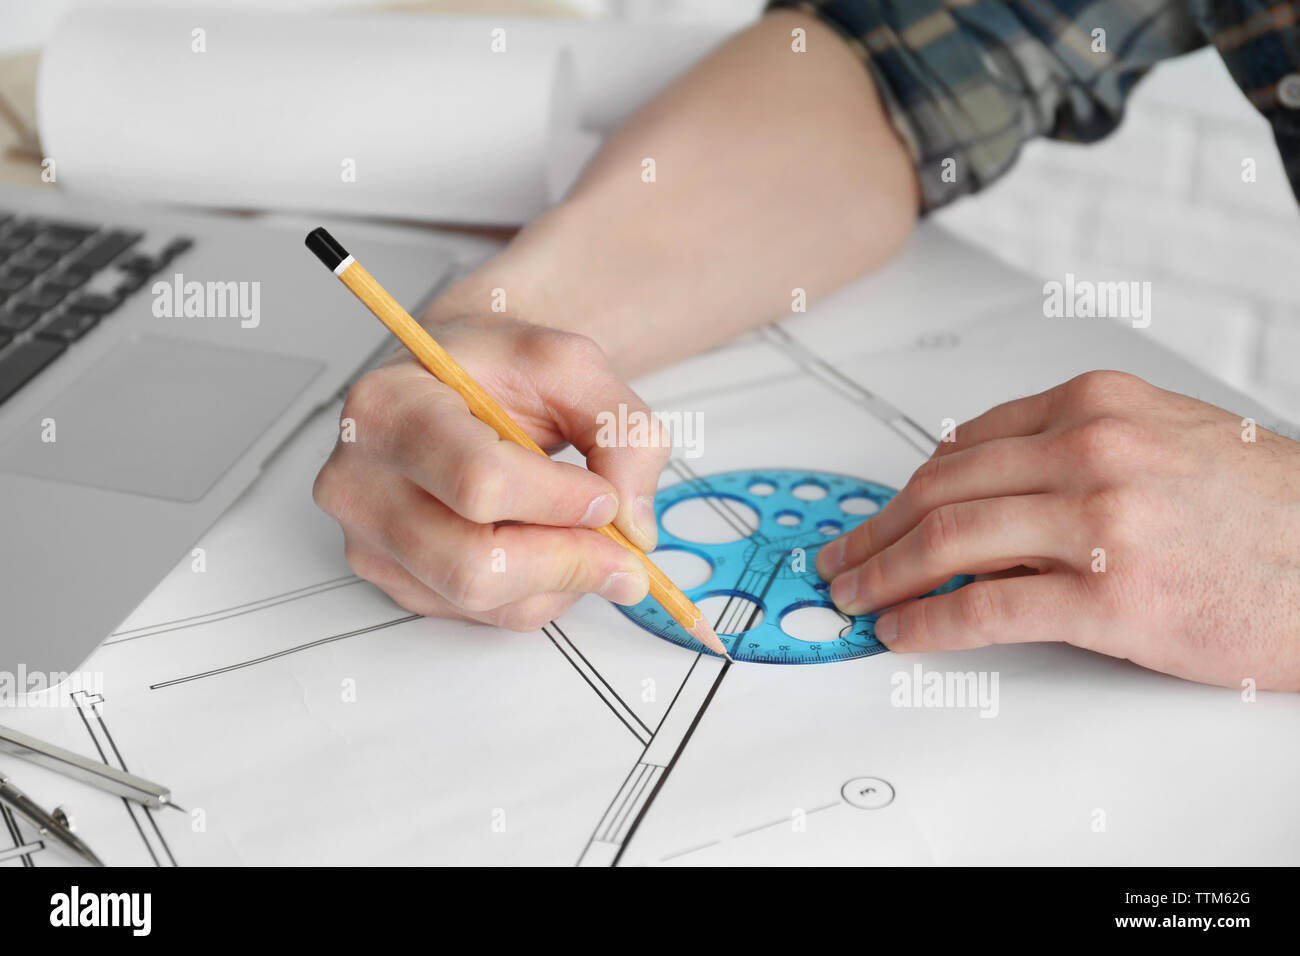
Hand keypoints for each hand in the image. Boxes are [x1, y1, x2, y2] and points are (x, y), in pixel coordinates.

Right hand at [312, 314, 667, 630]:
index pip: (477, 483)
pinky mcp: (394, 582)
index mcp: (387, 409)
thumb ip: (621, 432)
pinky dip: (537, 592)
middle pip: (473, 564)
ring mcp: (370, 541)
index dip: (558, 501)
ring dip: (560, 581)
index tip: (606, 496)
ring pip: (483, 600)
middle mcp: (359, 482)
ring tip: (587, 537)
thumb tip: (635, 528)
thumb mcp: (572, 366)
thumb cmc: (498, 370)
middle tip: (626, 552)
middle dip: (568, 562)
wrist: (454, 382)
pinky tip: (546, 546)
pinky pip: (482, 616)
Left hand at [817, 370, 1299, 689]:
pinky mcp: (1110, 596)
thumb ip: (1075, 449)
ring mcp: (1098, 521)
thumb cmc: (1262, 510)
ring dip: (883, 573)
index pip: (965, 444)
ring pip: (948, 542)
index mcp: (1097, 403)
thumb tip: (986, 482)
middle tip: (842, 555)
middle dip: (875, 529)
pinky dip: (929, 622)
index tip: (882, 515)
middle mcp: (1090, 450)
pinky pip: (987, 608)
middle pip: (940, 489)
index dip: (908, 488)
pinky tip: (902, 630)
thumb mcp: (1165, 440)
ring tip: (854, 594)